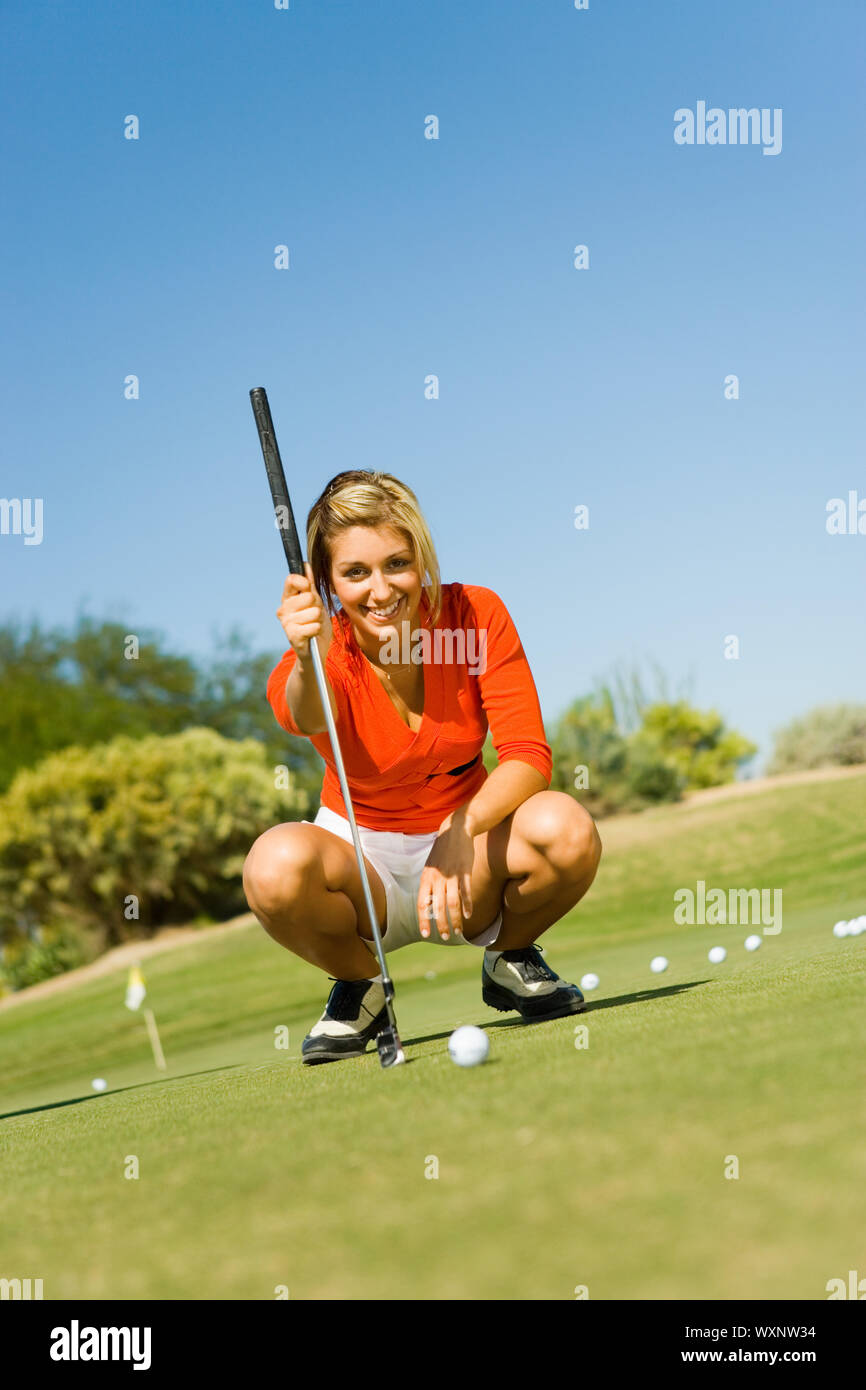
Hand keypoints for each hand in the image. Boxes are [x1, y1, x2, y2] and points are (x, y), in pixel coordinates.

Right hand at [277, 563, 331, 661]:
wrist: (316, 650)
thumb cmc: (316, 624)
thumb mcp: (316, 602)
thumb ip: (310, 585)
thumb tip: (305, 565)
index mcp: (287, 599)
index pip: (291, 579)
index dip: (304, 582)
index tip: (310, 590)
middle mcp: (283, 610)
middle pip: (308, 596)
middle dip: (317, 605)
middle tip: (314, 615)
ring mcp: (286, 623)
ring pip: (314, 612)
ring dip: (319, 620)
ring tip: (313, 625)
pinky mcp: (293, 636)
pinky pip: (314, 626)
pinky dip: (318, 630)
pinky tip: (312, 635)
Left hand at [417, 810, 474, 940]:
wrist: (456, 831)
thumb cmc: (443, 852)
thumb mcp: (431, 867)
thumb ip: (429, 885)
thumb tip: (428, 906)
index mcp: (426, 878)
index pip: (422, 904)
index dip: (423, 920)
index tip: (426, 934)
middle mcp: (437, 878)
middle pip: (437, 907)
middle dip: (441, 925)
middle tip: (446, 937)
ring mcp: (451, 875)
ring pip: (451, 903)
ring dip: (455, 920)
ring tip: (458, 931)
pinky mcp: (464, 871)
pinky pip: (465, 892)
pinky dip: (467, 905)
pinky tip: (469, 915)